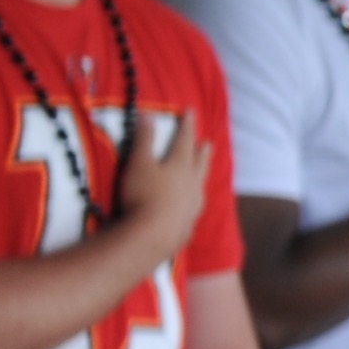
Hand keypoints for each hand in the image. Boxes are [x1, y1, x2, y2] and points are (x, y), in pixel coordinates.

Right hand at [110, 106, 213, 269]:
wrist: (152, 236)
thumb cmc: (143, 195)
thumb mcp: (139, 163)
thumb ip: (144, 139)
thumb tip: (149, 115)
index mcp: (181, 166)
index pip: (185, 140)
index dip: (187, 125)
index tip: (191, 112)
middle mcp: (193, 184)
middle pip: (199, 163)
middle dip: (201, 151)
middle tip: (208, 143)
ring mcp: (194, 206)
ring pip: (200, 186)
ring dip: (201, 176)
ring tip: (202, 173)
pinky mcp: (188, 224)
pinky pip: (194, 209)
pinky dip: (193, 202)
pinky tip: (191, 208)